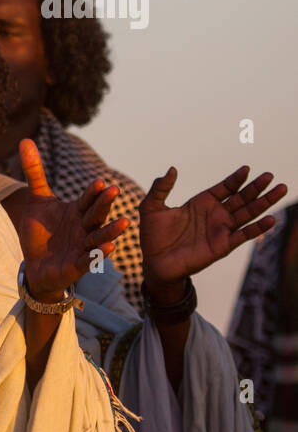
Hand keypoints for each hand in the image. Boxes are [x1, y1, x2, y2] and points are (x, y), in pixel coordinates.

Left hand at [18, 139, 128, 298]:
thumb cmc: (41, 231)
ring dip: (111, 231)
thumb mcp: (36, 200)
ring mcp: (82, 247)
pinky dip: (97, 255)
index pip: (87, 199)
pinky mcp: (76, 265)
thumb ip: (34, 172)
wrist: (35, 264)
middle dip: (104, 204)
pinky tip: (108, 248)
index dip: (92, 192)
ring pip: (99, 237)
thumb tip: (25, 140)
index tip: (99, 181)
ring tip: (124, 222)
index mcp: (76, 211)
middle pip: (96, 214)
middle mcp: (83, 227)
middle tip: (113, 190)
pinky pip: (88, 259)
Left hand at [140, 165, 286, 295]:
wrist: (155, 262)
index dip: (236, 179)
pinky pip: (244, 235)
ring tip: (281, 189)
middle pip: (241, 197)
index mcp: (201, 203)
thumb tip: (172, 169)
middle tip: (271, 176)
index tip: (247, 168)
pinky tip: (271, 218)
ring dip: (265, 202)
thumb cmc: (153, 235)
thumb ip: (160, 188)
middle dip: (257, 187)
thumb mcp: (151, 207)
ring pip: (248, 213)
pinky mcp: (223, 245)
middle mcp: (215, 214)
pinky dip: (258, 228)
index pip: (224, 188)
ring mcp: (221, 229)